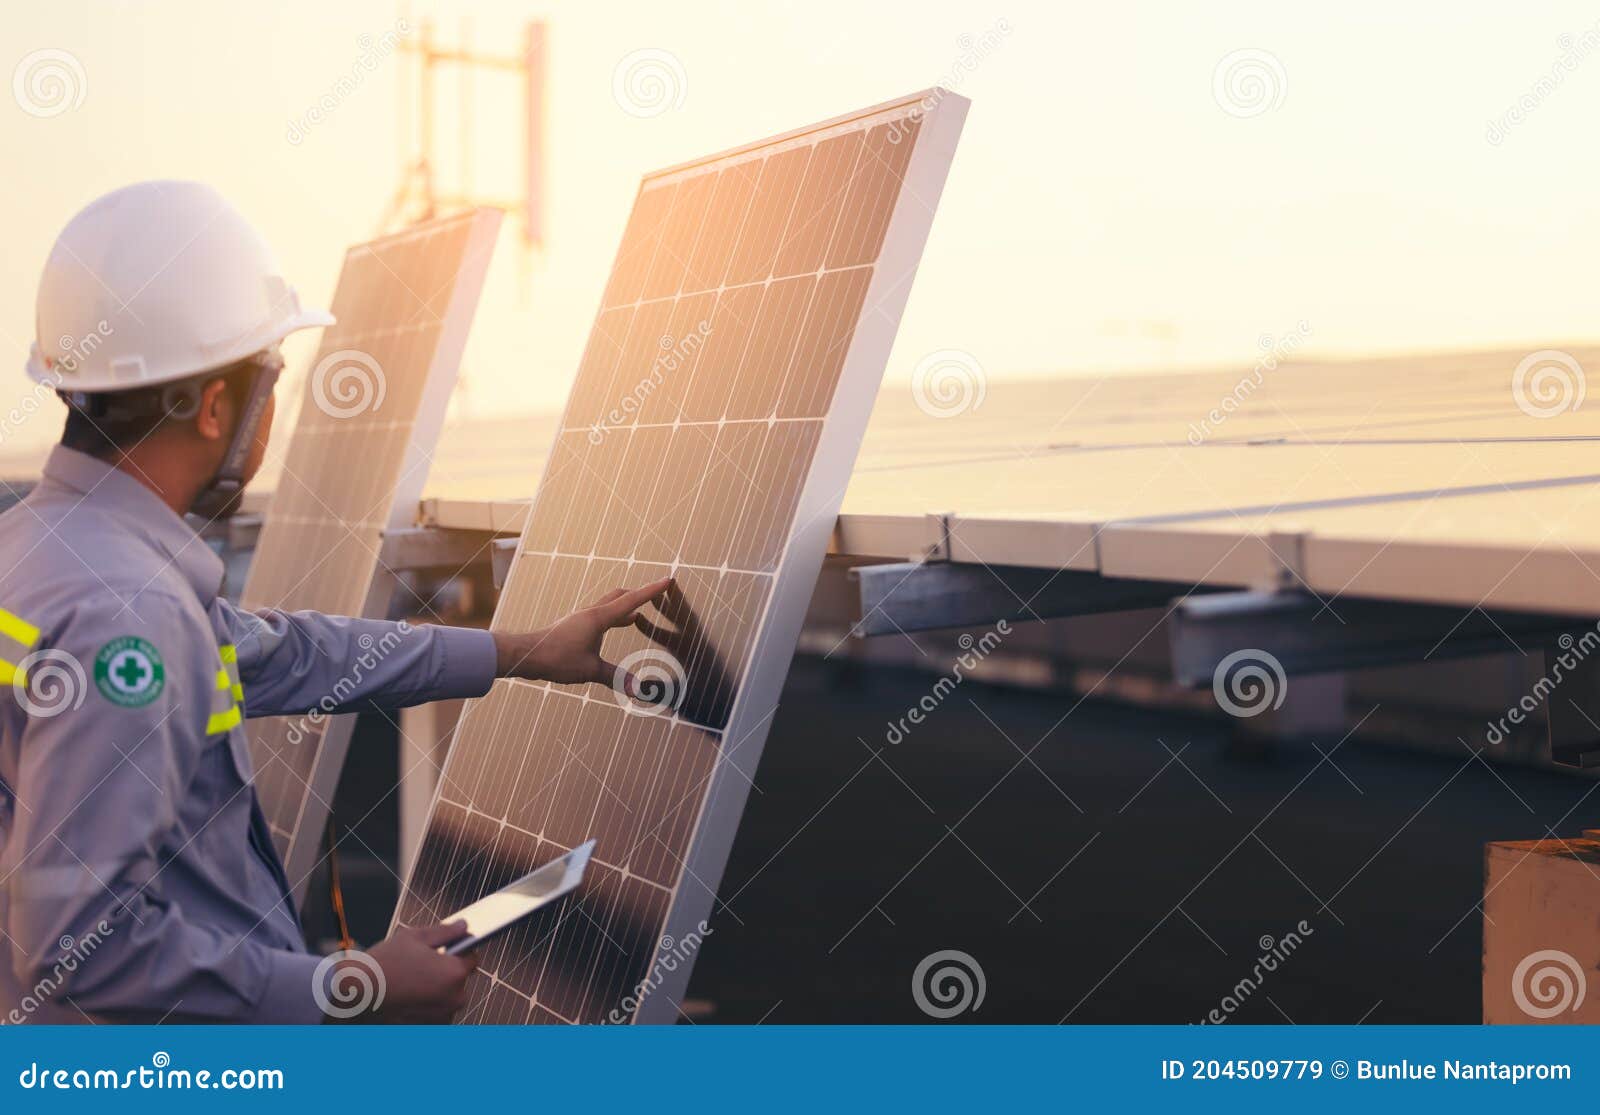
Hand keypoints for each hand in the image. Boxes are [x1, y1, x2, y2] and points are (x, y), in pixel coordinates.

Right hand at [330, 921, 477, 1023]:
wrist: (352, 998)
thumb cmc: (381, 967)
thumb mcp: (414, 938)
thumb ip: (445, 932)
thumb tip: (463, 927)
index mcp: (455, 973)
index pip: (472, 957)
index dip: (459, 950)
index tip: (446, 950)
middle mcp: (454, 999)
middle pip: (459, 980)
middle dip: (445, 972)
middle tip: (419, 966)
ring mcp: (441, 1018)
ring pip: (446, 999)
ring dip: (434, 992)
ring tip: (408, 984)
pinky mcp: (428, 1031)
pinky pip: (433, 1015)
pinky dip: (423, 1008)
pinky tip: (405, 1000)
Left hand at [493, 577, 672, 691]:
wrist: (526, 655)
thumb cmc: (556, 658)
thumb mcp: (590, 670)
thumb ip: (616, 677)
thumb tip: (639, 689)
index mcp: (598, 618)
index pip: (632, 601)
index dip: (652, 591)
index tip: (667, 580)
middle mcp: (590, 613)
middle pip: (619, 596)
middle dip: (639, 594)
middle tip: (655, 595)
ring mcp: (580, 618)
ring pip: (608, 605)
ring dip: (624, 607)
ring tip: (637, 615)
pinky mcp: (573, 626)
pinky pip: (599, 616)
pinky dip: (612, 618)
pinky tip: (611, 628)